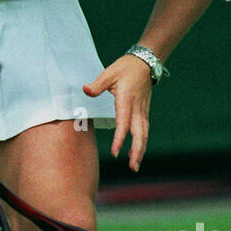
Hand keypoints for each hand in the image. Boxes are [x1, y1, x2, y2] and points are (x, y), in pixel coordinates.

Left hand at [83, 54, 152, 170]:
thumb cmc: (125, 68)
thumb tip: (85, 90)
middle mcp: (137, 108)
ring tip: (134, 166)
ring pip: (144, 134)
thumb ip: (97, 84)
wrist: (144, 63)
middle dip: (137, 151)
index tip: (115, 152)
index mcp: (127, 100)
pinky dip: (141, 143)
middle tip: (132, 167)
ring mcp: (142, 111)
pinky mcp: (144, 112)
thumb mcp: (109, 72)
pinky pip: (144, 130)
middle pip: (140, 134)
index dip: (120, 138)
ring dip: (140, 150)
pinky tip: (135, 153)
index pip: (124, 123)